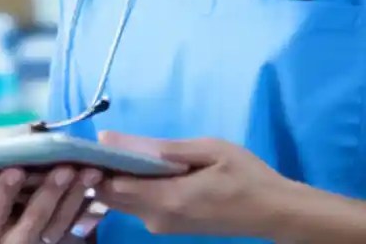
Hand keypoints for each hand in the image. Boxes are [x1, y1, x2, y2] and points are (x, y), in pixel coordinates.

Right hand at [0, 166, 103, 243]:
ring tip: (89, 171)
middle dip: (49, 195)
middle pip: (34, 223)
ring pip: (59, 226)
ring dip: (75, 198)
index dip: (2, 195)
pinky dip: (84, 206)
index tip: (13, 171)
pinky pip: (73, 229)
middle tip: (64, 168)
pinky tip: (95, 185)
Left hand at [95, 131, 296, 237]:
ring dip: (112, 179)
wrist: (275, 213)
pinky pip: (135, 206)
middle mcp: (158, 219)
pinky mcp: (168, 227)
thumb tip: (109, 139)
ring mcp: (162, 226)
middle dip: (99, 172)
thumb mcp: (207, 150)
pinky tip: (137, 168)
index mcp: (168, 199)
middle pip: (109, 196)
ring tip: (120, 152)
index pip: (111, 185)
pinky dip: (129, 188)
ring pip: (120, 203)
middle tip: (101, 146)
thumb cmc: (247, 176)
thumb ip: (157, 147)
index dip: (96, 165)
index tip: (89, 144)